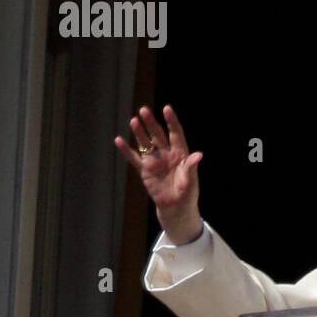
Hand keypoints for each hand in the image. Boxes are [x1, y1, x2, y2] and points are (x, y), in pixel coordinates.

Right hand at [113, 104, 203, 243]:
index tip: (166, 108)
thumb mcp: (191, 181)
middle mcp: (166, 154)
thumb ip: (191, 167)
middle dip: (151, 123)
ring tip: (133, 120)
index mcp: (181, 154)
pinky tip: (118, 140)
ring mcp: (155, 161)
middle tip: (144, 110)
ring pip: (146, 143)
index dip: (171, 121)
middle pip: (158, 135)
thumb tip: (198, 155)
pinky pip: (134, 158)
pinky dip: (126, 150)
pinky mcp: (145, 170)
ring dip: (139, 132)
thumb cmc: (187, 194)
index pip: (176, 134)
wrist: (175, 208)